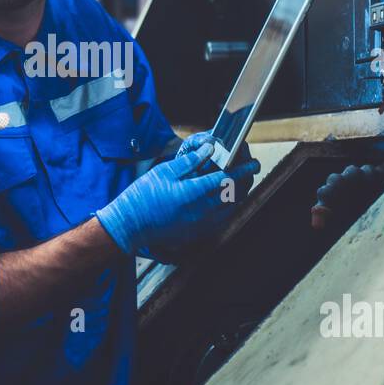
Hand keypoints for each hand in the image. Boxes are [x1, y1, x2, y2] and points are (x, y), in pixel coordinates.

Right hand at [95, 139, 259, 255]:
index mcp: (192, 193)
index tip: (253, 163)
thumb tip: (209, 150)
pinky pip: (220, 220)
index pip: (226, 179)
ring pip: (229, 209)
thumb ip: (189, 161)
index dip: (242, 170)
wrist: (130, 226)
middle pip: (233, 195)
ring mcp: (200, 225)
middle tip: (248, 171)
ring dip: (237, 196)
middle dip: (244, 182)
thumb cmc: (143, 196)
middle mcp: (200, 212)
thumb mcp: (164, 172)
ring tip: (239, 183)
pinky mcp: (196, 234)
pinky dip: (226, 208)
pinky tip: (223, 200)